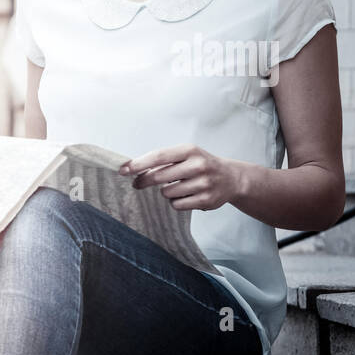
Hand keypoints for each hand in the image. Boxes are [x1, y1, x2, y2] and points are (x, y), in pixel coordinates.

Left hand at [119, 144, 247, 211]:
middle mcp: (198, 165)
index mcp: (190, 150)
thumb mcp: (186, 155)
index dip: (139, 164)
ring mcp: (204, 183)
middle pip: (159, 176)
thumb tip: (132, 168)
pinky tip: (186, 195)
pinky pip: (177, 205)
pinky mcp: (206, 200)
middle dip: (144, 181)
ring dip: (166, 192)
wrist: (232, 178)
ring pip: (167, 193)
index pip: (158, 156)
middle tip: (137, 184)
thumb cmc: (201, 165)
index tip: (123, 170)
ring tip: (178, 187)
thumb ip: (163, 160)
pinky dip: (176, 202)